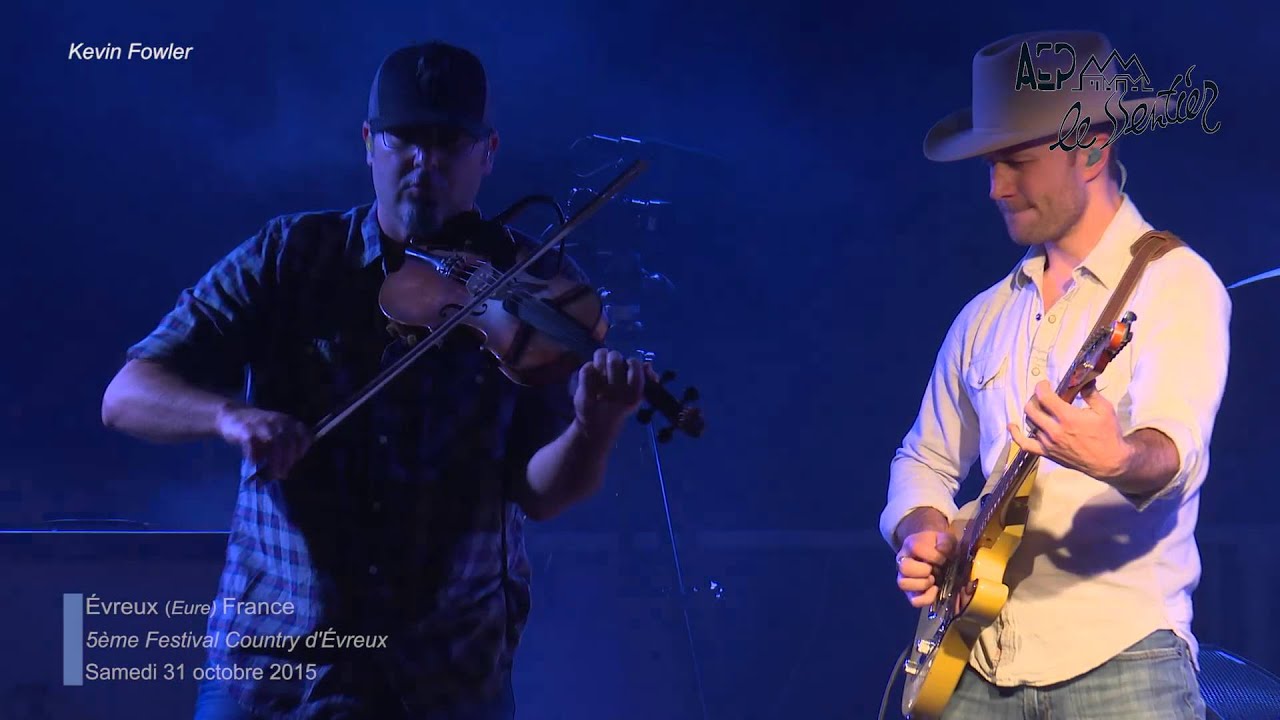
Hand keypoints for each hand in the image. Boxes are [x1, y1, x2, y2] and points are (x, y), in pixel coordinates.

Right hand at [215, 404, 312, 478]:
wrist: (232, 414)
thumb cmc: (257, 427)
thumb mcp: (277, 429)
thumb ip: (285, 443)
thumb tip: (288, 467)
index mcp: (289, 422)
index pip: (305, 436)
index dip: (302, 450)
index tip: (295, 461)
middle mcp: (279, 422)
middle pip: (290, 444)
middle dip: (288, 462)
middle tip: (282, 474)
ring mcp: (263, 426)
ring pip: (275, 446)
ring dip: (275, 463)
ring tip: (272, 474)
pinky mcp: (247, 432)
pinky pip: (254, 448)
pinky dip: (255, 458)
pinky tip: (254, 464)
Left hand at [573, 349, 652, 440]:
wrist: (597, 427)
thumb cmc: (619, 406)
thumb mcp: (636, 396)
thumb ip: (644, 379)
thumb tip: (647, 365)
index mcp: (634, 395)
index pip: (635, 366)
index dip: (631, 362)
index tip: (628, 366)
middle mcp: (618, 393)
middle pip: (614, 359)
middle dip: (614, 357)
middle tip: (612, 364)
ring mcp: (600, 392)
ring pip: (600, 359)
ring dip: (600, 359)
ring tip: (600, 366)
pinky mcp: (584, 392)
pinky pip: (586, 369)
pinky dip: (588, 367)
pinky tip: (590, 374)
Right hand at [896, 530, 956, 608]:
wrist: (938, 555)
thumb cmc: (940, 547)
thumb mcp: (946, 539)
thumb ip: (946, 543)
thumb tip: (943, 552)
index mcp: (911, 545)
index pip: (916, 548)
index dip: (933, 556)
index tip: (944, 558)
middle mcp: (903, 561)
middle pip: (904, 567)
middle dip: (924, 571)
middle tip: (936, 570)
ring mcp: (905, 578)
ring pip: (903, 584)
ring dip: (922, 584)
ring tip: (934, 580)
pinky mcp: (911, 594)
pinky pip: (914, 601)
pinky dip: (926, 598)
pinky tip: (935, 590)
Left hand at [1008, 380, 1132, 480]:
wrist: (1109, 462)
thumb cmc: (1108, 435)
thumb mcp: (1105, 410)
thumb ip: (1091, 393)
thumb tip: (1083, 379)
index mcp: (1068, 417)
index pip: (1044, 397)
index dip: (1041, 387)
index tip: (1046, 384)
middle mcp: (1054, 430)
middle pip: (1032, 409)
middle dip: (1036, 398)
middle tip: (1044, 396)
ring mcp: (1048, 443)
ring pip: (1029, 423)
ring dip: (1032, 412)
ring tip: (1040, 408)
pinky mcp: (1046, 453)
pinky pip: (1025, 445)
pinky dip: (1016, 435)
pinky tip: (1012, 425)